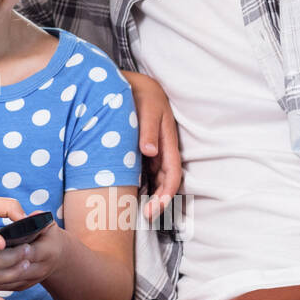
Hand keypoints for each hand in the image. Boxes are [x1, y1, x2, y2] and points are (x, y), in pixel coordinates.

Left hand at [0, 217, 69, 292]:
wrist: (59, 255)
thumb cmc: (48, 234)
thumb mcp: (47, 223)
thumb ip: (36, 219)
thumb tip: (24, 217)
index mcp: (48, 252)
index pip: (28, 253)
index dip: (12, 249)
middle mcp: (42, 269)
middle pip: (16, 271)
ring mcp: (32, 281)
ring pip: (9, 282)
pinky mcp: (24, 287)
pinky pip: (6, 287)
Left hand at [121, 70, 182, 219]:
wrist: (127, 82)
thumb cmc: (139, 93)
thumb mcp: (146, 107)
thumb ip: (148, 128)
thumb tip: (151, 152)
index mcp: (168, 141)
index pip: (172, 174)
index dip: (166, 194)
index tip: (155, 210)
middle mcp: (162, 149)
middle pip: (164, 181)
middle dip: (158, 202)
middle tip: (145, 217)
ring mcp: (152, 150)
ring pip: (154, 179)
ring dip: (149, 195)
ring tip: (135, 210)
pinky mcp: (140, 148)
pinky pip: (143, 171)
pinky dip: (139, 183)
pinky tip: (127, 192)